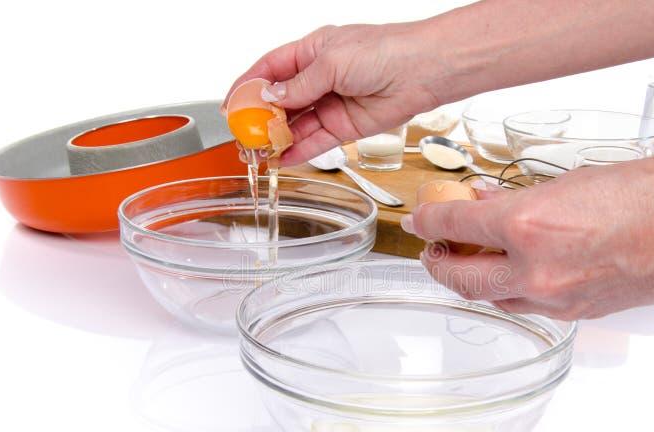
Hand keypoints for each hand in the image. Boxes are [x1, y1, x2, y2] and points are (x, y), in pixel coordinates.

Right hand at [222, 23, 446, 165]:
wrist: (422, 72)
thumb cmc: (384, 51)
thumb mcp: (332, 62)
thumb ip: (299, 85)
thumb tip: (270, 98)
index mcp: (313, 51)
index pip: (270, 69)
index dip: (248, 86)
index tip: (231, 105)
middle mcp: (320, 78)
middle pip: (281, 100)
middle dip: (261, 118)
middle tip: (244, 135)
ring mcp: (332, 103)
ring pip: (297, 124)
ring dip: (278, 138)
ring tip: (260, 151)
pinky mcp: (346, 126)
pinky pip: (316, 141)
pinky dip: (299, 150)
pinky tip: (284, 158)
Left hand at [401, 157, 653, 319]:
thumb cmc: (653, 193)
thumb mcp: (573, 179)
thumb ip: (520, 197)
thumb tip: (486, 202)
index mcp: (529, 225)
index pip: (454, 226)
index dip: (427, 220)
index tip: (419, 218)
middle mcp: (536, 269)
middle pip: (460, 279)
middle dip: (437, 264)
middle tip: (432, 252)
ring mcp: (556, 298)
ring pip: (491, 300)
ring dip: (472, 282)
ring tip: (469, 264)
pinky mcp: (576, 315)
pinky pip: (526, 308)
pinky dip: (510, 292)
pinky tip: (512, 274)